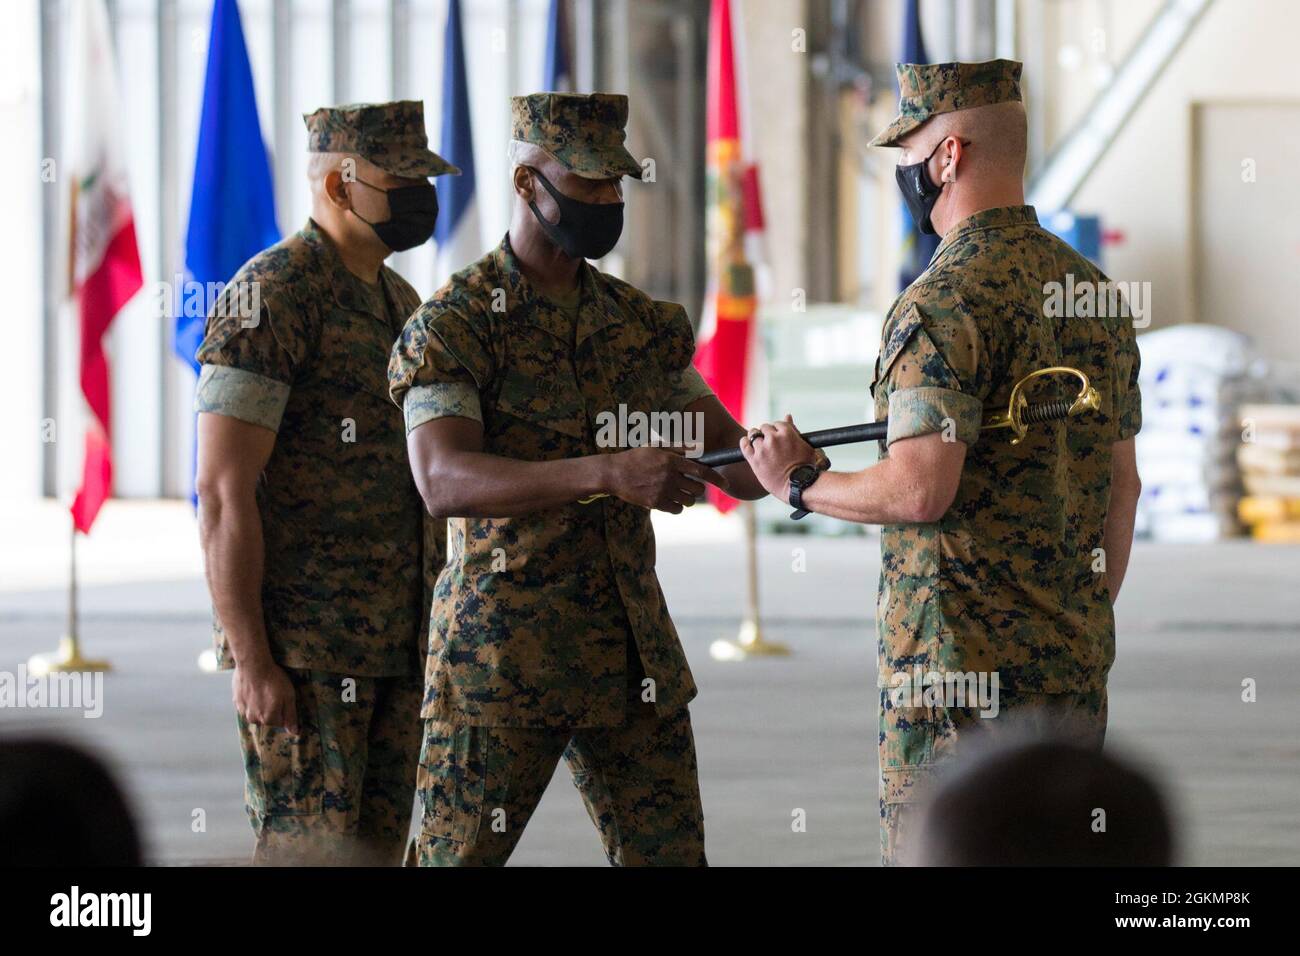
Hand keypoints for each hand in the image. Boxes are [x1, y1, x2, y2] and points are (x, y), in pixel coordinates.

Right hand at [232, 656, 298, 732]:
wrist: (253, 665)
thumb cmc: (274, 680)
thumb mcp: (289, 697)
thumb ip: (291, 716)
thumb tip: (294, 732)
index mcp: (268, 719)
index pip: (279, 722)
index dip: (283, 709)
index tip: (283, 698)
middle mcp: (254, 719)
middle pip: (266, 718)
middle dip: (270, 708)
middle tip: (272, 692)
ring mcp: (243, 711)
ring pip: (255, 712)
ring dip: (259, 704)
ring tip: (262, 689)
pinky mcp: (236, 701)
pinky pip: (246, 705)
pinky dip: (250, 699)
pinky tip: (254, 688)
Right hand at [602, 446, 724, 512]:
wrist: (614, 474)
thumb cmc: (637, 458)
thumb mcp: (657, 447)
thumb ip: (680, 449)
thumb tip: (700, 449)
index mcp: (672, 461)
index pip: (702, 471)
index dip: (717, 478)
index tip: (726, 483)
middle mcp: (669, 477)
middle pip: (697, 489)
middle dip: (697, 488)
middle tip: (689, 484)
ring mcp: (662, 491)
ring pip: (689, 501)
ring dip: (688, 497)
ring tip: (678, 491)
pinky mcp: (656, 503)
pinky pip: (677, 510)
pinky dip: (677, 506)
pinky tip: (670, 499)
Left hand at [739, 415, 817, 499]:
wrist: (798, 486)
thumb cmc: (805, 466)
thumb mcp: (804, 445)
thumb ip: (794, 430)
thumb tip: (787, 415)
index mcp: (787, 432)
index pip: (777, 424)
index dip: (777, 430)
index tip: (778, 437)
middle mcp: (773, 438)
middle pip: (765, 428)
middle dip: (767, 434)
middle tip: (770, 443)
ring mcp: (763, 449)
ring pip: (753, 434)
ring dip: (756, 437)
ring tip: (760, 445)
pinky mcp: (754, 460)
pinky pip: (744, 445)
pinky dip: (744, 443)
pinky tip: (747, 444)